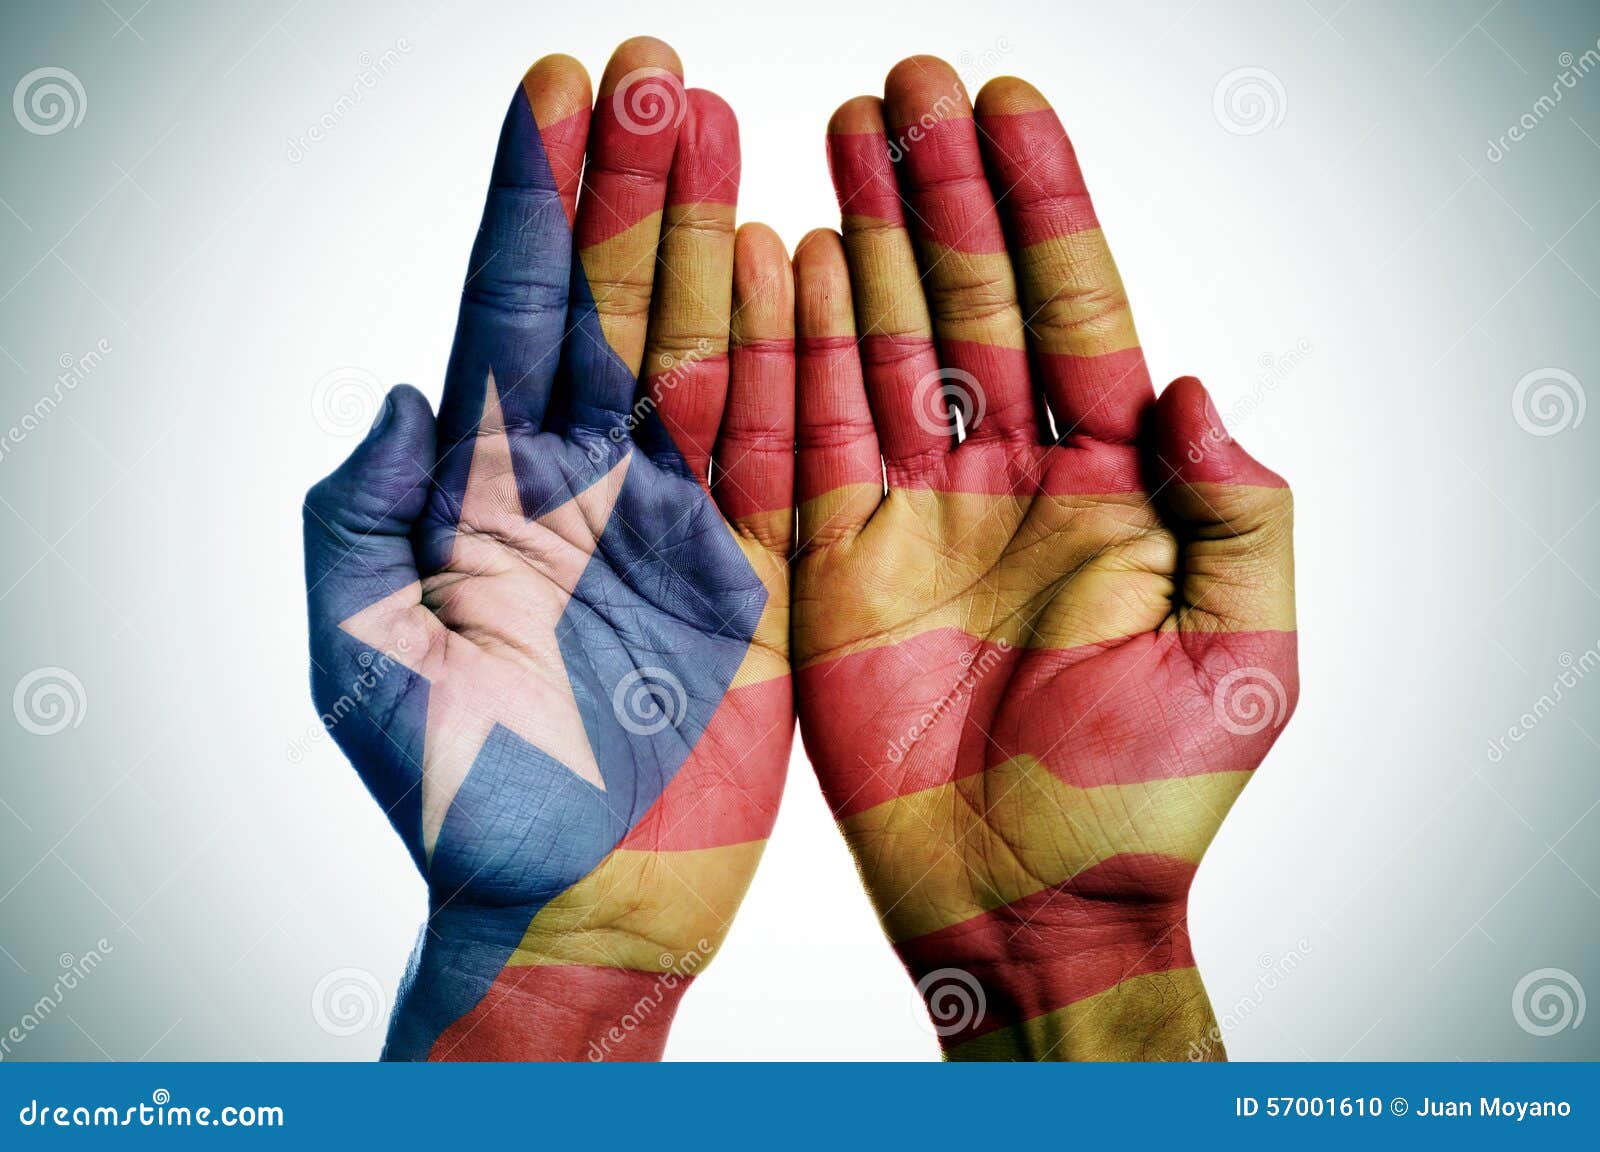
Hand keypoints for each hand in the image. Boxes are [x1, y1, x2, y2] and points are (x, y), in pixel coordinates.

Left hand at [303, 38, 793, 1060]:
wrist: (571, 897)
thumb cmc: (454, 794)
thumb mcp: (360, 656)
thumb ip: (360, 517)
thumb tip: (403, 391)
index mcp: (486, 489)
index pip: (508, 311)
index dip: (531, 201)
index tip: (552, 90)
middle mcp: (582, 481)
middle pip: (610, 304)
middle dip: (627, 186)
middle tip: (655, 70)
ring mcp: (671, 519)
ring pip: (697, 351)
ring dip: (706, 240)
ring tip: (721, 126)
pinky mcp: (748, 571)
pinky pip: (773, 448)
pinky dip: (784, 358)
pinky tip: (791, 263)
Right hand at [791, 57, 1295, 1059]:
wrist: (1029, 907)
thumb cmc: (1146, 803)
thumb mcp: (1245, 658)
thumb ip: (1237, 514)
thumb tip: (1194, 389)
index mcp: (1117, 489)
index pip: (1075, 315)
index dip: (1041, 208)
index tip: (1007, 105)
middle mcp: (1011, 483)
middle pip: (966, 307)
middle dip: (938, 193)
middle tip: (902, 83)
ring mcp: (917, 520)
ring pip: (881, 351)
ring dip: (861, 244)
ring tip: (836, 137)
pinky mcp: (835, 569)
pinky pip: (806, 439)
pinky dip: (790, 352)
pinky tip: (780, 261)